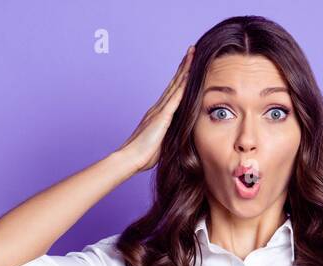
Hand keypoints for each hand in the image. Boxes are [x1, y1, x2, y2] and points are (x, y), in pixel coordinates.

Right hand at [118, 45, 193, 173]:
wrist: (130, 158)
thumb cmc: (144, 155)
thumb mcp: (162, 142)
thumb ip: (170, 134)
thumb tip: (180, 135)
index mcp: (159, 113)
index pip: (173, 91)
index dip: (181, 77)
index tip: (189, 65)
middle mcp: (159, 107)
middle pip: (174, 83)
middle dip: (184, 66)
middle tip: (192, 51)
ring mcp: (160, 110)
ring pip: (175, 86)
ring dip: (185, 70)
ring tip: (192, 55)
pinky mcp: (162, 117)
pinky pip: (174, 99)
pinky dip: (182, 86)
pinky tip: (188, 75)